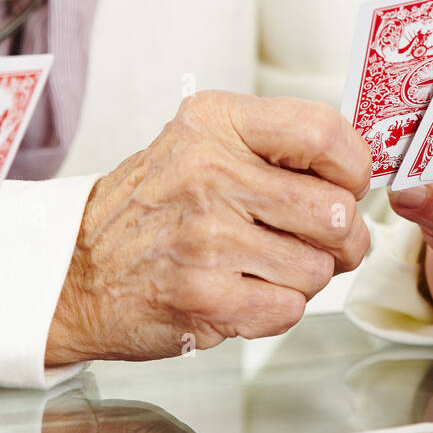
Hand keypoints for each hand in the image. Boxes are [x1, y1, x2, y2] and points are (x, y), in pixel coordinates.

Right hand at [47, 92, 371, 364]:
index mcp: (214, 124)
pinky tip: (243, 292)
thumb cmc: (150, 211)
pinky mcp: (204, 298)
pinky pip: (290, 308)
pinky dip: (277, 308)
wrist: (73, 273)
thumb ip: (276, 147)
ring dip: (305, 277)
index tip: (349, 184)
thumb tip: (359, 172)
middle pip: (335, 211)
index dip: (354, 166)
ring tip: (264, 267)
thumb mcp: (201, 145)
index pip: (322, 131)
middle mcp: (208, 174)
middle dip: (344, 237)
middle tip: (320, 240)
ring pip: (319, 267)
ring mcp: (205, 238)